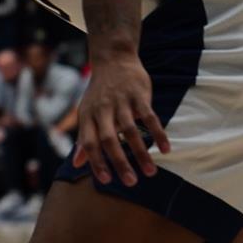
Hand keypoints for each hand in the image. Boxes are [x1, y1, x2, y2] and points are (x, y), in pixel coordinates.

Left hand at [72, 55, 167, 185]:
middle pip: (109, 140)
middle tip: (131, 183)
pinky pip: (150, 117)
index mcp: (87, 116)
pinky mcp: (139, 96)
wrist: (113, 60)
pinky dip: (158, 133)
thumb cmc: (99, 93)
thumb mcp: (86, 113)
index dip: (96, 162)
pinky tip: (165, 150)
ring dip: (141, 153)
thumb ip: (84, 138)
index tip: (106, 181)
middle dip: (119, 163)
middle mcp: (102, 110)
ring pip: (131, 131)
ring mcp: (121, 102)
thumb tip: (76, 163)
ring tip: (150, 172)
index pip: (89, 143)